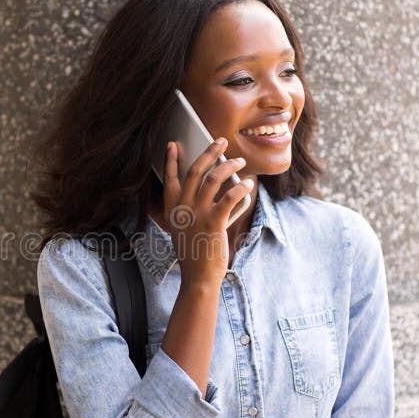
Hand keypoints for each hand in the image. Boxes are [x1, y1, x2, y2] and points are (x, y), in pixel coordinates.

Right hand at [159, 137, 256, 286]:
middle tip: (220, 141)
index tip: (173, 145)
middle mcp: (182, 208)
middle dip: (209, 152)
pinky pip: (230, 197)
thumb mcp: (184, 229)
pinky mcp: (214, 222)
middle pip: (195, 171)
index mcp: (172, 209)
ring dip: (229, 166)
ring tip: (240, 162)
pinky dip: (241, 188)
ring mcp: (197, 214)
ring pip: (213, 179)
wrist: (198, 277)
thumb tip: (213, 189)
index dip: (171, 160)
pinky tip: (248, 184)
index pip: (169, 178)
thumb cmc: (194, 253)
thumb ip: (191, 210)